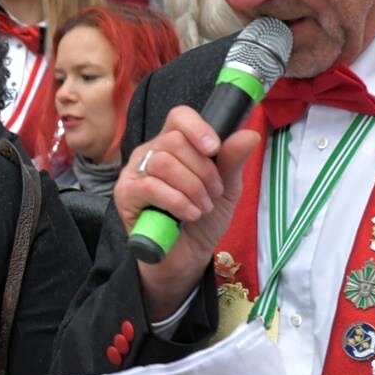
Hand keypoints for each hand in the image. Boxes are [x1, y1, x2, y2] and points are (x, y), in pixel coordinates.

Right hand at [113, 105, 261, 320]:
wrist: (186, 258)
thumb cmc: (202, 220)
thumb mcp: (226, 189)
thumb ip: (232, 161)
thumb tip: (249, 134)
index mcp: (174, 144)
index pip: (179, 117)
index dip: (198, 127)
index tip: (215, 149)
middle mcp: (150, 153)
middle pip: (174, 140)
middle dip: (203, 170)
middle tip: (213, 194)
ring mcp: (134, 173)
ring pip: (163, 162)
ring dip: (191, 188)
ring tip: (202, 208)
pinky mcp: (125, 195)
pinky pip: (151, 186)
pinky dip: (177, 201)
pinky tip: (188, 215)